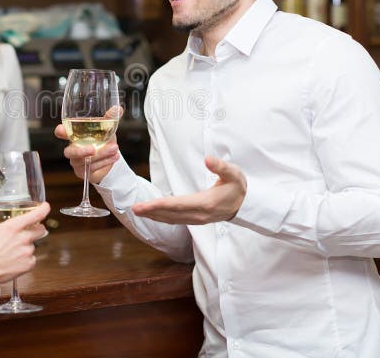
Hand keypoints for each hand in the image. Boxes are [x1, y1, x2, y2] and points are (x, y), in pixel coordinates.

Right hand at [0, 196, 49, 282]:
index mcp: (14, 227)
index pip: (37, 214)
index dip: (44, 208)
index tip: (45, 207)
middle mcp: (23, 238)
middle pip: (40, 229)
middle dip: (36, 229)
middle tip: (26, 231)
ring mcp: (27, 252)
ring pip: (34, 245)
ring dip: (27, 245)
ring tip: (13, 249)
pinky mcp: (29, 264)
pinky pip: (32, 258)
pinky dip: (26, 259)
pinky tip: (15, 259)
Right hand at [53, 105, 122, 184]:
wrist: (106, 158)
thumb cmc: (100, 140)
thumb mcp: (105, 128)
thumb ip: (109, 118)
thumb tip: (118, 109)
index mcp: (74, 135)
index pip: (61, 133)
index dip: (60, 132)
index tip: (61, 129)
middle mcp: (72, 149)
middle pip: (69, 152)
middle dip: (81, 151)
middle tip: (93, 149)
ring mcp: (77, 162)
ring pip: (84, 161)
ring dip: (101, 155)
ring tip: (114, 148)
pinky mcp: (84, 172)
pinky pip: (92, 168)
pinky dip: (105, 162)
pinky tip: (115, 157)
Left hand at [131, 157, 246, 224]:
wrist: (246, 205)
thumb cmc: (238, 187)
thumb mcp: (234, 174)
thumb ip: (221, 167)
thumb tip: (208, 159)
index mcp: (206, 203)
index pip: (178, 204)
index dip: (159, 205)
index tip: (144, 205)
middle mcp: (199, 214)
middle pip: (170, 214)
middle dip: (151, 211)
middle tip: (133, 208)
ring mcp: (197, 219)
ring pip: (171, 219)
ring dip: (153, 215)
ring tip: (137, 211)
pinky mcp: (195, 219)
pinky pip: (175, 220)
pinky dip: (161, 217)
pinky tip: (152, 214)